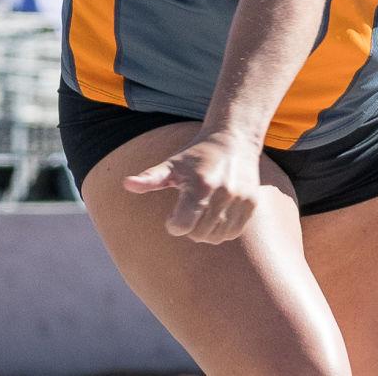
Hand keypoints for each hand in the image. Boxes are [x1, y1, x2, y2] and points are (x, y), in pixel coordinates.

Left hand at [122, 129, 261, 244]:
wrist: (233, 140)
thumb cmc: (195, 156)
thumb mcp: (171, 165)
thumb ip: (150, 178)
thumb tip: (126, 184)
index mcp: (201, 185)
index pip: (183, 227)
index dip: (173, 224)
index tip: (172, 216)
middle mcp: (223, 193)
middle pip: (198, 235)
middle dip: (189, 227)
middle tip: (188, 210)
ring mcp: (240, 199)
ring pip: (216, 237)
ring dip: (205, 231)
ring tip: (202, 211)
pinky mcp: (251, 204)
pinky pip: (233, 233)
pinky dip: (222, 230)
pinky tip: (217, 213)